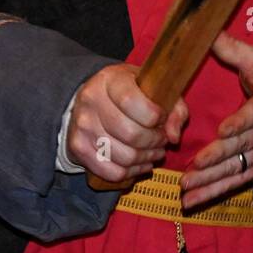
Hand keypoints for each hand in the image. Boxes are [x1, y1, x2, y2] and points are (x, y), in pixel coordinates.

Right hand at [66, 63, 188, 183]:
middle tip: (162, 140)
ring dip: (146, 159)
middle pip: (130, 134)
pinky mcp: (78, 148)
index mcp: (110, 79)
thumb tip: (174, 137)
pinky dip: (131, 172)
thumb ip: (174, 107)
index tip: (162, 118)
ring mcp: (82, 126)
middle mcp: (92, 101)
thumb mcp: (154, 88)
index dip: (154, 116)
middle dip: (154, 141)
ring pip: (123, 156)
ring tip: (155, 152)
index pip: (131, 101)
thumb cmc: (130, 91)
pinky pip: (111, 172)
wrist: (92, 98)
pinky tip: (141, 164)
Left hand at [180, 34, 252, 209]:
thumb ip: (236, 51)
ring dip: (211, 179)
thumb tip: (209, 32)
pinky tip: (194, 200)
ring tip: (187, 187)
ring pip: (237, 168)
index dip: (241, 122)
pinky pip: (237, 181)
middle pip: (242, 145)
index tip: (224, 129)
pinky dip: (215, 191)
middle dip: (218, 156)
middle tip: (195, 164)